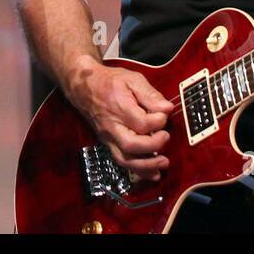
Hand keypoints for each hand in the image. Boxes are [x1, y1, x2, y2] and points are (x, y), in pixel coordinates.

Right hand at [69, 59, 173, 181]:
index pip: (141, 122)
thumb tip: (167, 109)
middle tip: (166, 137)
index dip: (158, 122)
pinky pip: (122, 162)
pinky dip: (138, 171)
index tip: (164, 115)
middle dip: (153, 146)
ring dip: (146, 166)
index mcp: (119, 107)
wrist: (86, 87)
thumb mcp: (132, 79)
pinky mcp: (109, 144)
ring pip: (125, 159)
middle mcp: (112, 126)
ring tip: (163, 163)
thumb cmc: (111, 82)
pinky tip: (152, 173)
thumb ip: (150, 94)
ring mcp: (109, 138)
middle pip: (131, 145)